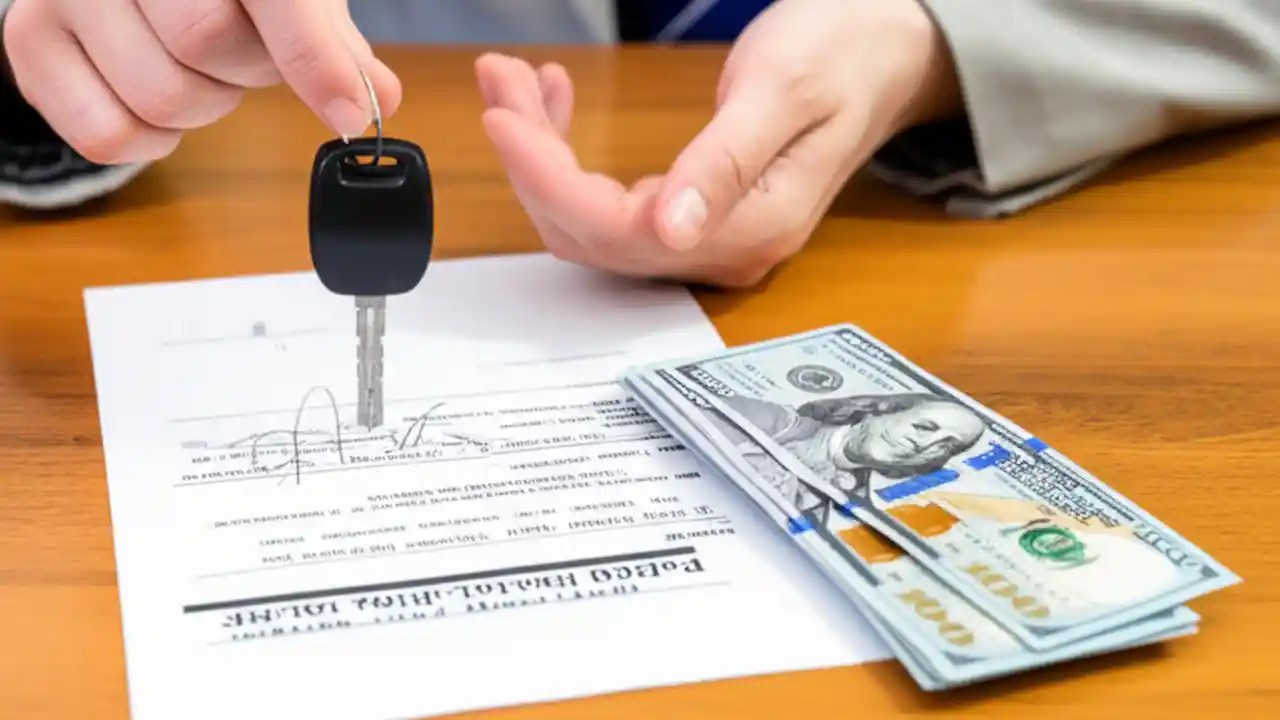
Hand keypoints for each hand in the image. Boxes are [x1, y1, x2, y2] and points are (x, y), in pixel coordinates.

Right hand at [1, 0, 399, 163]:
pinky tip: (157, 95)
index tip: (352, 116)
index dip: (313, 59)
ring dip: (206, 105)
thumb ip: (333, 43)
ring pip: (161, 96)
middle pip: (206, 41)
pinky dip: (151, 140)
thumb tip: (378, 99)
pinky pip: (107, 135)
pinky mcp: (30, 38)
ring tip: (199, 65)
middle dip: (249, 70)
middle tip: (246, 52)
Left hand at [476, 0, 959, 286]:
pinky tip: (555, 104)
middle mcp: (722, 250)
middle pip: (593, 231)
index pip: (620, 227)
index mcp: (751, 228)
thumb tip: (667, 230)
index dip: (549, 179)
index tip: (502, 119)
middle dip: (532, 159)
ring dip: (543, 157)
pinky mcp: (693, 219)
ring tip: (515, 82)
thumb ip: (724, 164)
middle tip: (500, 78)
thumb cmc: (841, 55)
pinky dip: (568, 158)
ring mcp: (706, 239)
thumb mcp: (781, 92)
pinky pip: (610, 207)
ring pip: (592, 221)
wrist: (882, 52)